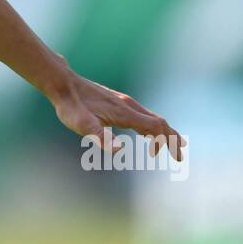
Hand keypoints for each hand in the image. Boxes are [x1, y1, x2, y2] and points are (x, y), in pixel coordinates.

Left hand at [45, 60, 184, 160]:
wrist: (62, 84)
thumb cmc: (71, 107)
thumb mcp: (82, 126)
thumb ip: (101, 138)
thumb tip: (119, 151)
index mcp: (124, 113)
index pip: (155, 128)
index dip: (166, 143)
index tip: (173, 158)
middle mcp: (128, 105)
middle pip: (159, 122)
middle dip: (171, 139)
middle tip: (180, 156)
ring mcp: (124, 101)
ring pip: (151, 117)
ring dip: (163, 132)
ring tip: (169, 145)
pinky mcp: (117, 101)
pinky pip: (141, 114)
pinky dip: (151, 125)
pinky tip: (146, 132)